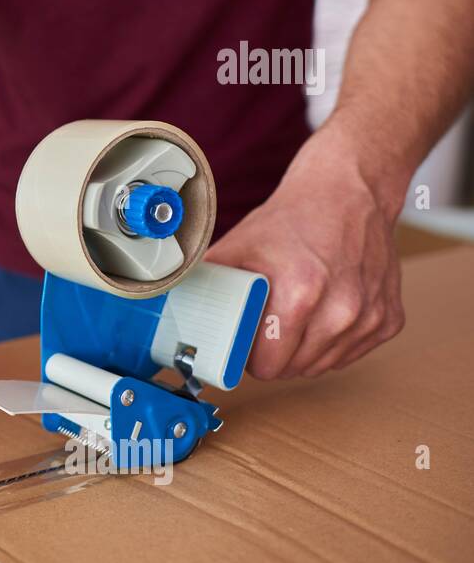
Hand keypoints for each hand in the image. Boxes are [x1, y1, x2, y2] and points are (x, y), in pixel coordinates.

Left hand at [205, 126, 404, 379]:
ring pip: (322, 366)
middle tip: (265, 327)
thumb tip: (172, 307)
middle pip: (293, 369)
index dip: (250, 357)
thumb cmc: (292, 220)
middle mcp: (342, 310)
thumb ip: (208, 283)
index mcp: (301, 295)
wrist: (349, 193)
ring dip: (303, 352)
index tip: (245, 344)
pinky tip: (322, 313)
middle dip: (274, 355)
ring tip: (293, 316)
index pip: (268, 364)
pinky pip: (350, 354)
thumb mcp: (239, 247)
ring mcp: (370, 316)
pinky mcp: (389, 319)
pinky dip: (333, 343)